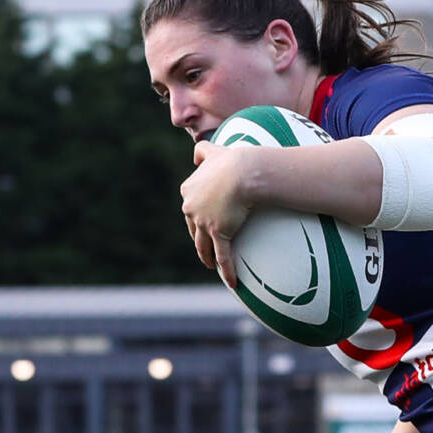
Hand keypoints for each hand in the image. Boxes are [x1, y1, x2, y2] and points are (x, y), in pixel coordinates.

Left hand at [181, 143, 253, 287]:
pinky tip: (233, 282)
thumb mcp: (213, 151)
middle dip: (199, 240)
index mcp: (189, 191)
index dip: (196, 219)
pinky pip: (222, 256)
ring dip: (207, 257)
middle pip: (192, 229)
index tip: (203, 227)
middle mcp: (191, 208)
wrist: (244, 172)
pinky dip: (227, 270)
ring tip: (211, 266)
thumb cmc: (232, 161)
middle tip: (206, 249)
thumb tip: (195, 153)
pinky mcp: (218, 232)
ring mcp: (203, 222)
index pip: (190, 209)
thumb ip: (202, 151)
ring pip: (202, 245)